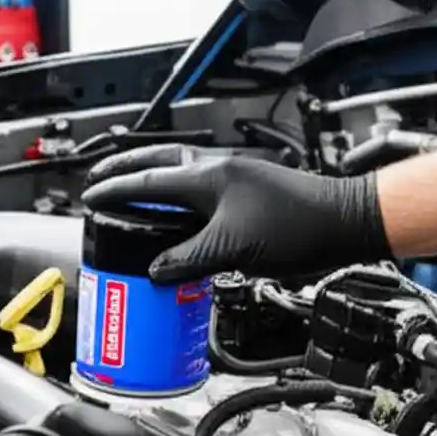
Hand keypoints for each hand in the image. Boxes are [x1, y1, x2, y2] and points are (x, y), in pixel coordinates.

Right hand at [82, 144, 391, 282]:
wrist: (345, 223)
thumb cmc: (299, 228)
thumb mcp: (234, 250)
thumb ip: (190, 260)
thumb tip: (158, 271)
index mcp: (210, 178)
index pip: (149, 179)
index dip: (116, 190)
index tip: (91, 197)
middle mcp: (221, 172)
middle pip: (162, 164)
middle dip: (128, 171)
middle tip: (103, 181)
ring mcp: (238, 181)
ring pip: (183, 177)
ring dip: (155, 185)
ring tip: (134, 199)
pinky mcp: (253, 196)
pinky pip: (204, 195)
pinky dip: (182, 203)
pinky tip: (181, 222)